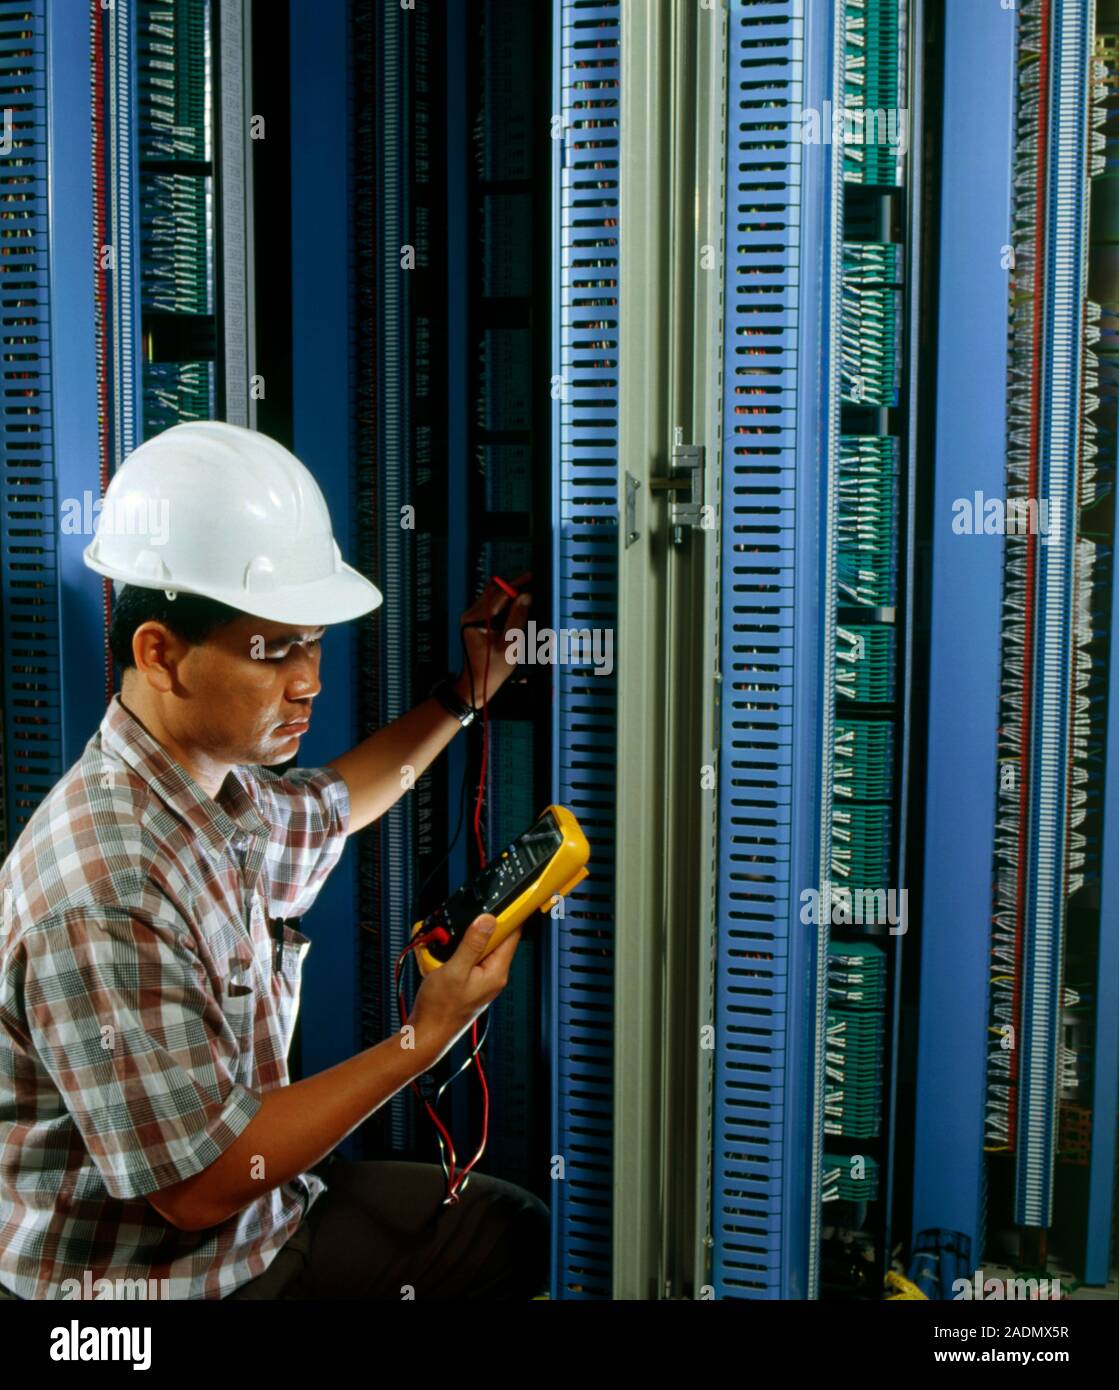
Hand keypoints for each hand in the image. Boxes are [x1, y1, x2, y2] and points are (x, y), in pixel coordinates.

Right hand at [406, 914, 521, 1067]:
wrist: (427, 1032)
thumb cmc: (440, 1009)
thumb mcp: (454, 970)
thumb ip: (472, 944)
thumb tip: (488, 920)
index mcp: (496, 972)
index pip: (513, 935)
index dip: (511, 914)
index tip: (507, 898)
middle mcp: (494, 975)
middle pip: (496, 938)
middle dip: (480, 926)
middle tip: (464, 923)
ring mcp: (483, 978)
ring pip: (481, 947)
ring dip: (466, 939)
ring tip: (449, 943)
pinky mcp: (471, 981)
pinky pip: (470, 957)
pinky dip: (458, 951)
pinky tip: (444, 955)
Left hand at [454, 573, 531, 708]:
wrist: (478, 684)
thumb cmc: (492, 668)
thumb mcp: (510, 643)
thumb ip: (517, 618)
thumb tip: (525, 597)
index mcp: (475, 619)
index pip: (497, 595)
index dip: (515, 585)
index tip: (529, 578)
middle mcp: (470, 615)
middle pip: (493, 593)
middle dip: (512, 587)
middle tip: (529, 582)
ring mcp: (471, 619)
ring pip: (492, 599)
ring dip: (508, 596)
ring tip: (526, 595)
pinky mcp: (475, 623)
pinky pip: (491, 608)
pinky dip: (504, 605)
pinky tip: (516, 608)